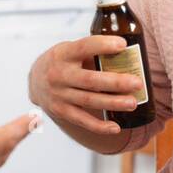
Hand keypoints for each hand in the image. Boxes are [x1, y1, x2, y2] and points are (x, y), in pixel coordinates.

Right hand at [28, 35, 145, 136]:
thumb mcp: (69, 49)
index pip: (83, 47)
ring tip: (133, 103)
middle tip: (137, 83)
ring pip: (89, 100)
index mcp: (63, 54)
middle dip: (115, 82)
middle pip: (90, 80)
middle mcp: (59, 75)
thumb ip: (90, 50)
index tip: (122, 45)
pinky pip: (82, 121)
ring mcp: (59, 95)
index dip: (102, 45)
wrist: (34, 80)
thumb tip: (127, 49)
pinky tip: (116, 127)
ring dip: (113, 103)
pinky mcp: (61, 111)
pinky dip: (99, 127)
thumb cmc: (62, 61)